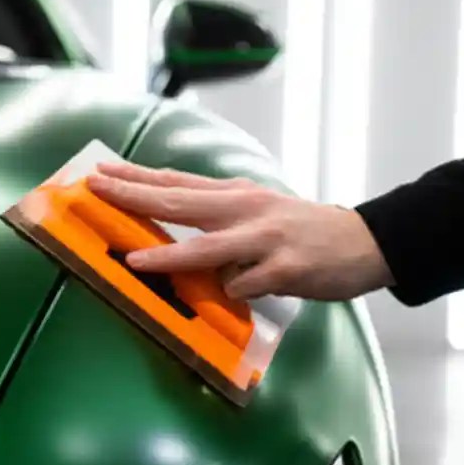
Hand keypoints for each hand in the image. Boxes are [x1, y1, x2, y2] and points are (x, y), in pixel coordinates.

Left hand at [86, 162, 394, 300]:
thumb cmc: (302, 231)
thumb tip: (171, 222)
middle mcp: (246, 209)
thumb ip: (217, 216)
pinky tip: (243, 293)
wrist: (365, 242)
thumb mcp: (258, 211)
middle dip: (135, 194)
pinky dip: (236, 291)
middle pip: (181, 201)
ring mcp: (266, 238)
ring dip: (170, 254)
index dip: (137, 176)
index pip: (177, 181)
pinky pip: (246, 285)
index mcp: (236, 195)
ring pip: (209, 246)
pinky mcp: (286, 268)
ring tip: (135, 259)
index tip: (101, 171)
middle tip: (98, 188)